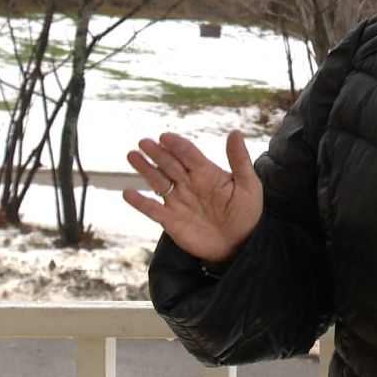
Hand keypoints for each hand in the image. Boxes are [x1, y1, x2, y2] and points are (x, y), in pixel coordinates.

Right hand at [122, 129, 262, 266]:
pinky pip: (152, 210)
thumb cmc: (246, 212)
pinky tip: (128, 192)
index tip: (165, 137)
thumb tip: (235, 132)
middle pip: (170, 164)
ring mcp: (178, 201)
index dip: (177, 145)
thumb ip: (239, 160)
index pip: (188, 154)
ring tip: (132, 155)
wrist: (239, 245)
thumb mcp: (248, 185)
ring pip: (158, 181)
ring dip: (145, 169)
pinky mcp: (171, 220)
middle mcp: (189, 183)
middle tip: (144, 142)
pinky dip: (140, 202)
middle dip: (157, 153)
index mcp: (206, 172)